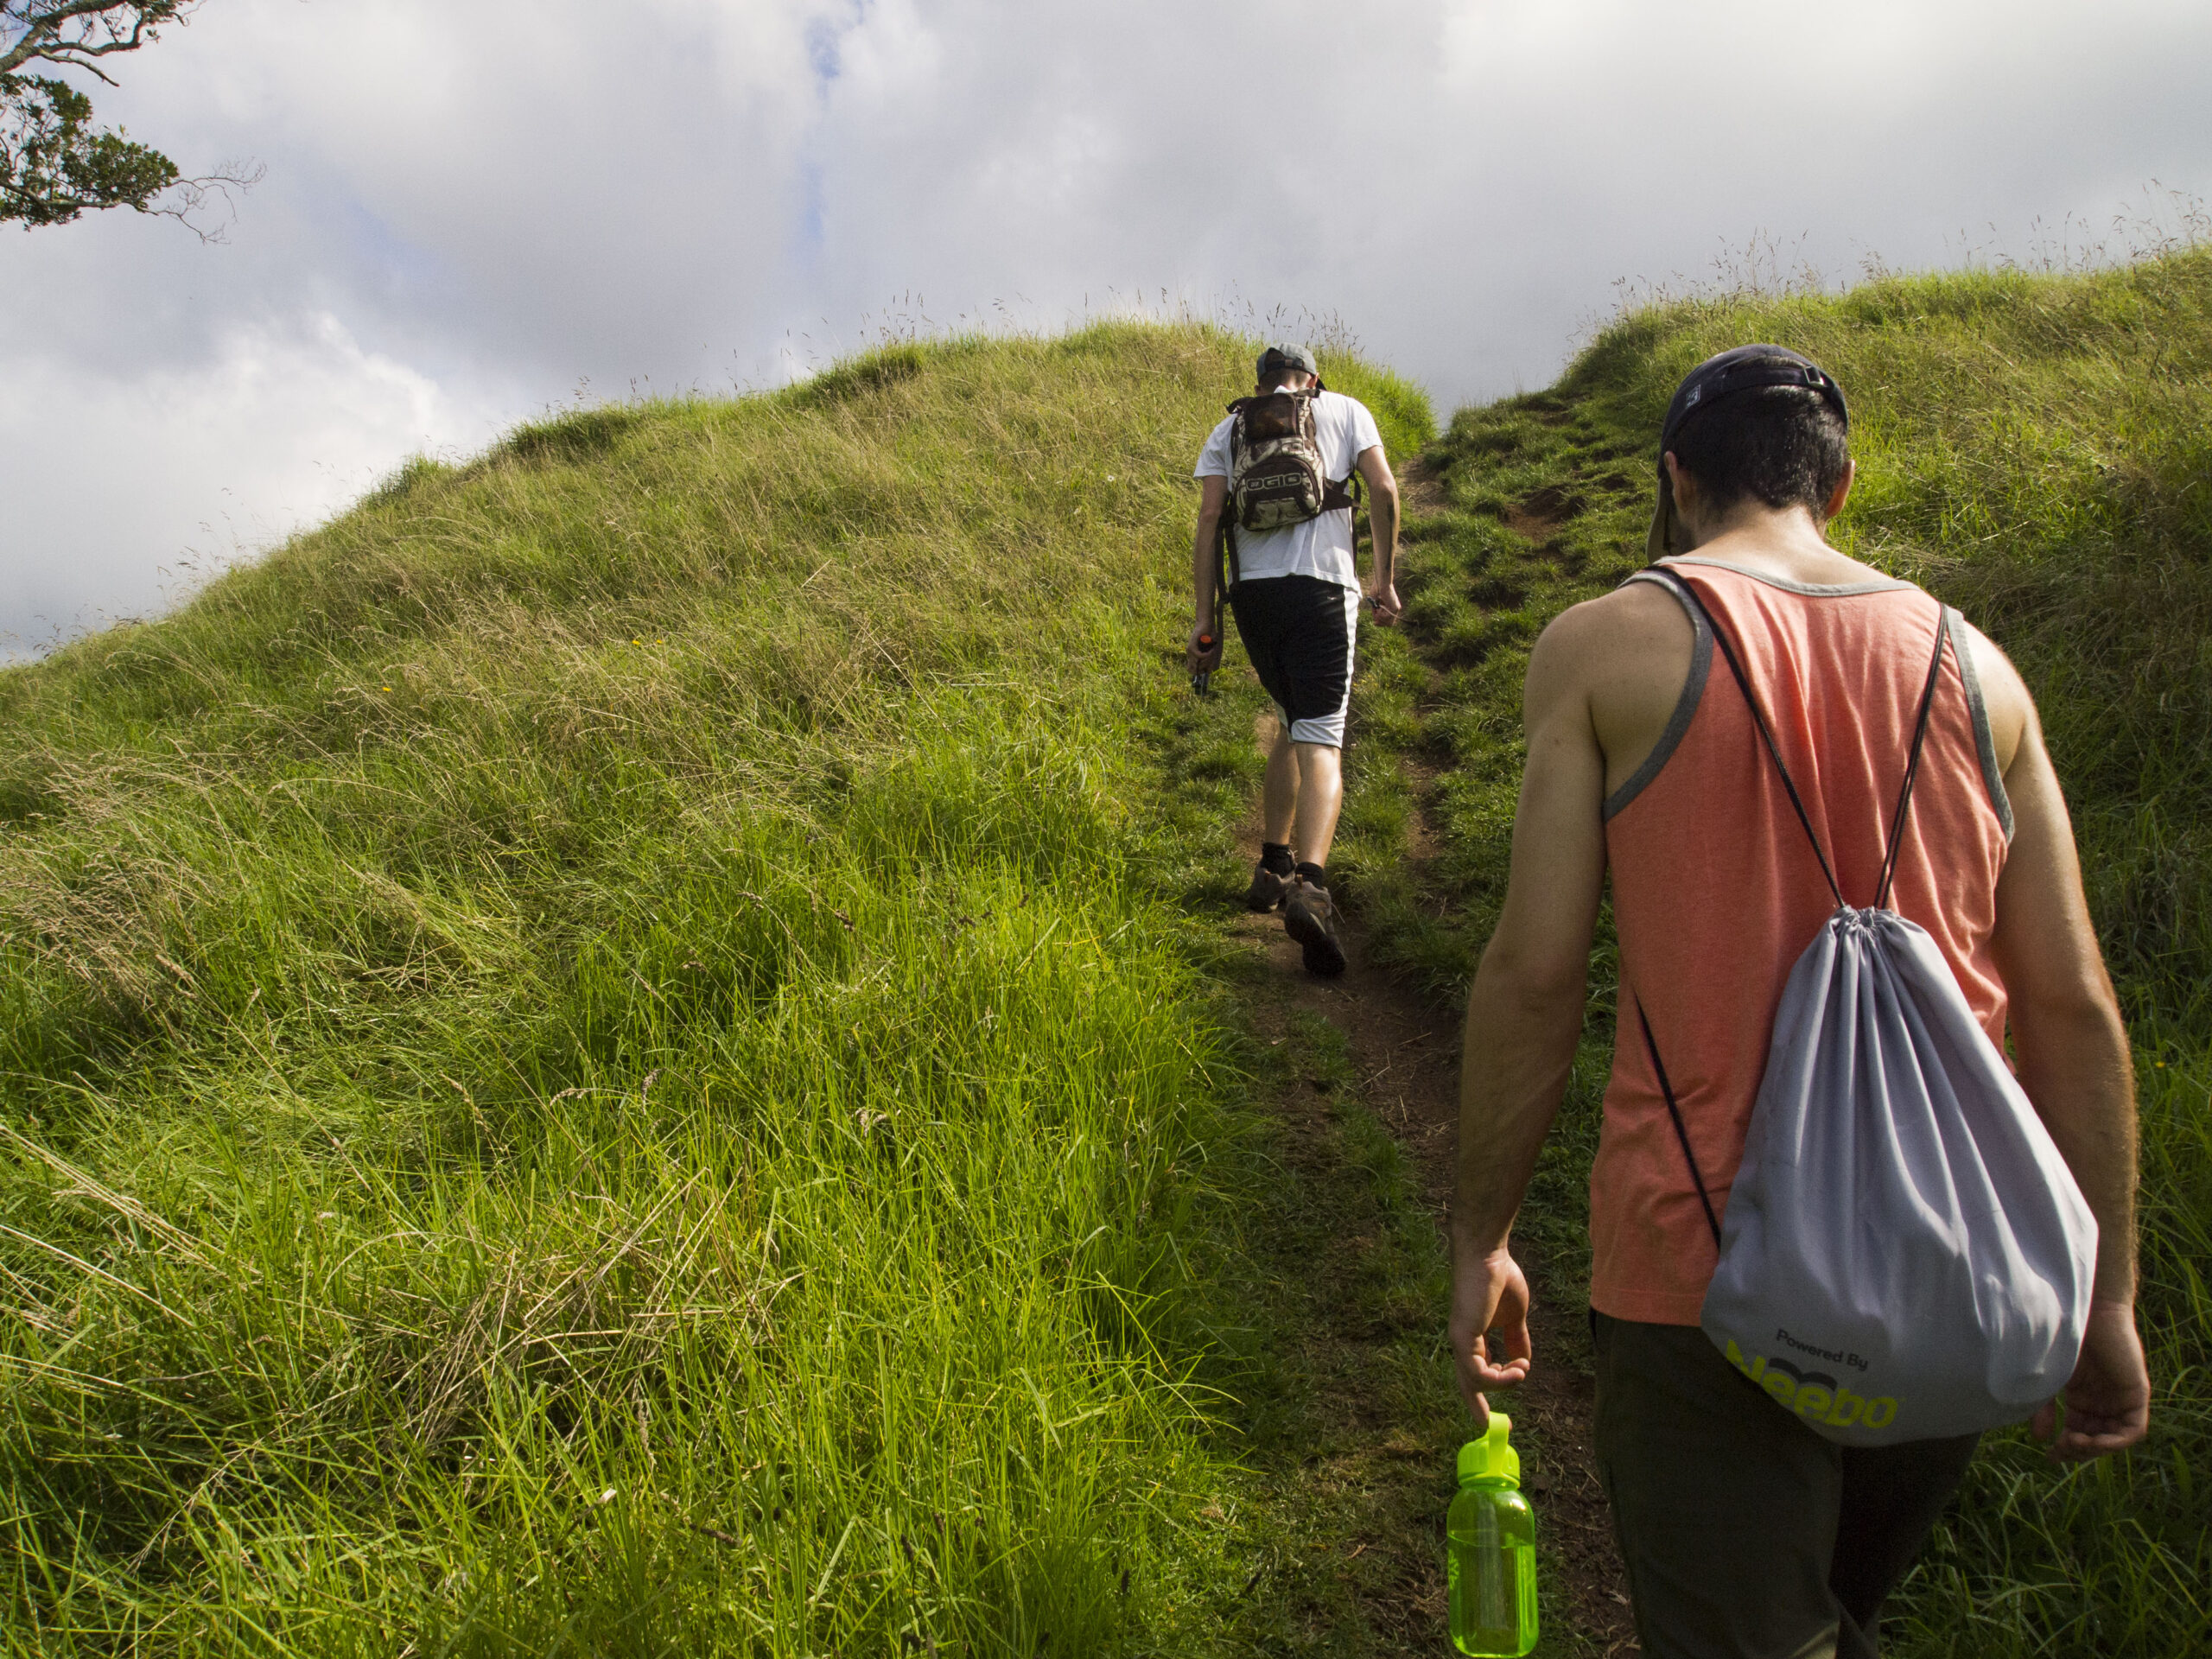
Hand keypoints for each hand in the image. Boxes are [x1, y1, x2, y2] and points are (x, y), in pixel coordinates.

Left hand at [1187, 624, 1222, 673]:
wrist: (1205, 623)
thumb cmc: (1209, 636)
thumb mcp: (1210, 649)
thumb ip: (1209, 659)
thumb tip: (1209, 671)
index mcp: (1193, 656)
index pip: (1190, 670)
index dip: (1199, 672)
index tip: (1207, 669)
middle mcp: (1190, 654)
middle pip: (1196, 670)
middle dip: (1205, 667)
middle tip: (1211, 658)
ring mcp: (1189, 651)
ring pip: (1198, 663)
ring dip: (1207, 659)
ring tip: (1212, 651)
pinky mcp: (1191, 646)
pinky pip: (1199, 656)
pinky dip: (1206, 655)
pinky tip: (1210, 650)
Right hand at [1369, 582, 1402, 625]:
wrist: (1381, 582)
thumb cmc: (1377, 589)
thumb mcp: (1375, 602)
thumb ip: (1376, 611)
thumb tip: (1375, 620)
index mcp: (1391, 607)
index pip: (1389, 621)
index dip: (1381, 623)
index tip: (1374, 623)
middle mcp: (1395, 609)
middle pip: (1389, 624)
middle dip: (1380, 623)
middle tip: (1374, 621)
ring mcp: (1396, 609)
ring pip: (1388, 622)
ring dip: (1379, 618)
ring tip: (1376, 610)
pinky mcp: (1394, 608)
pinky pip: (1386, 617)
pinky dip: (1380, 615)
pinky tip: (1379, 608)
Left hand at [1450, 1247, 1531, 1431]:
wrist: (1489, 1254)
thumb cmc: (1501, 1277)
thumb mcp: (1515, 1317)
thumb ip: (1517, 1340)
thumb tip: (1523, 1365)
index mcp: (1473, 1338)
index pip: (1476, 1374)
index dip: (1490, 1394)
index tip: (1504, 1415)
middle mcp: (1462, 1343)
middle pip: (1467, 1385)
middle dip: (1482, 1409)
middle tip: (1506, 1428)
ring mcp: (1459, 1340)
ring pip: (1475, 1382)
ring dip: (1505, 1384)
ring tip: (1522, 1370)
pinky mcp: (1462, 1336)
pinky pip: (1478, 1373)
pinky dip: (1500, 1379)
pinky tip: (1518, 1370)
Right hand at [2032, 1298, 2149, 1460]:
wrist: (2079, 1310)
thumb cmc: (2059, 1337)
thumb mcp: (2049, 1379)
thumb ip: (2046, 1407)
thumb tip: (2040, 1439)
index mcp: (2083, 1397)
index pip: (2080, 1432)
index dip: (2066, 1448)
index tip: (2048, 1456)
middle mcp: (2104, 1401)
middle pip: (2097, 1438)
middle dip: (2079, 1451)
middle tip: (2060, 1452)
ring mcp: (2121, 1398)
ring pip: (2115, 1437)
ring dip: (2097, 1448)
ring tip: (2074, 1443)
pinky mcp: (2136, 1394)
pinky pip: (2133, 1430)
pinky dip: (2117, 1440)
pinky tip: (2096, 1440)